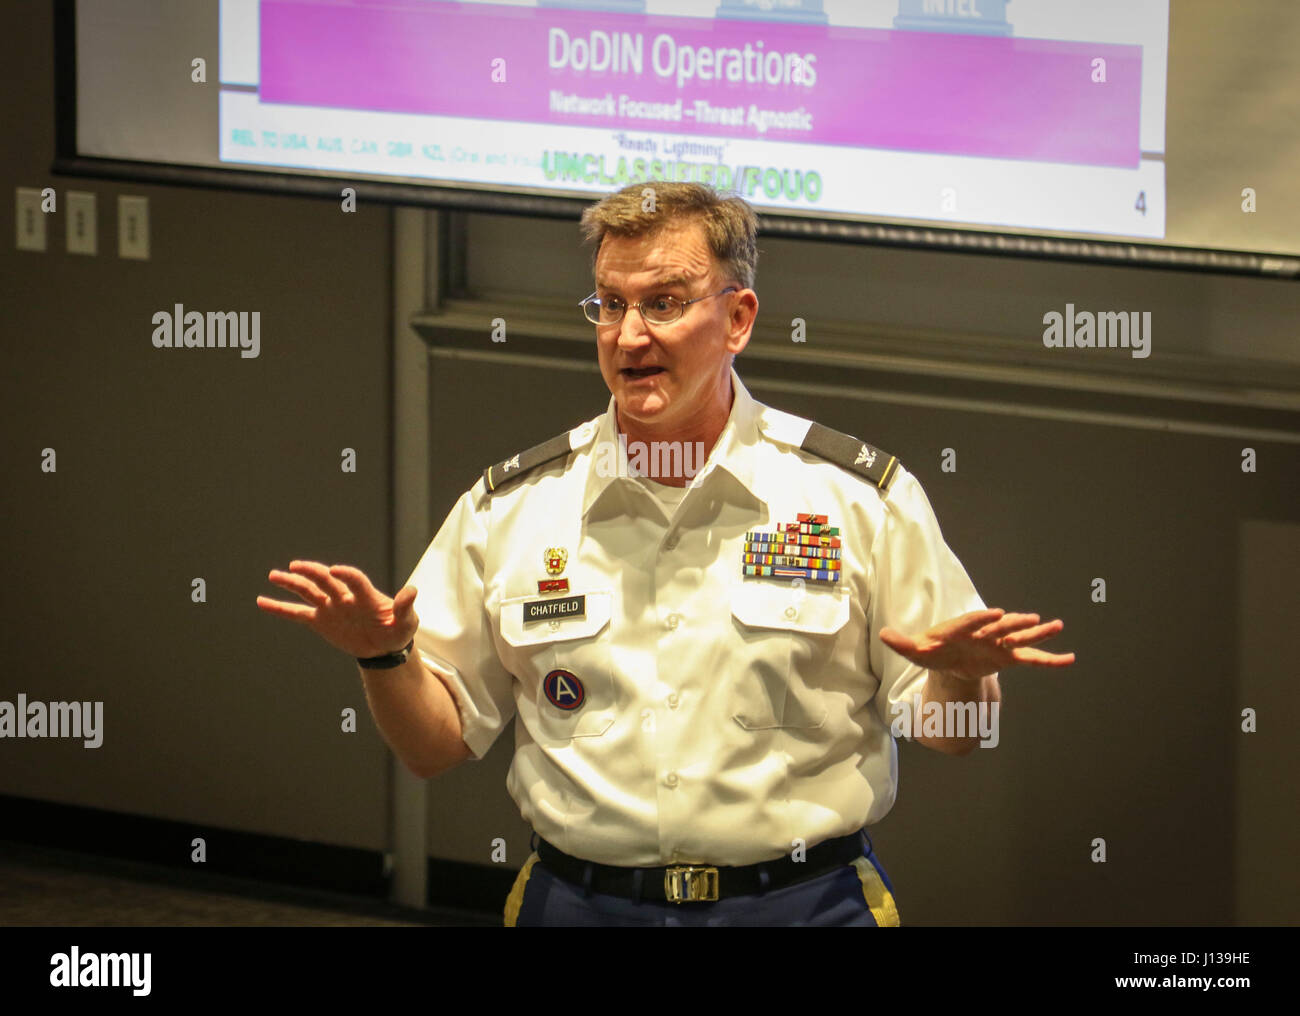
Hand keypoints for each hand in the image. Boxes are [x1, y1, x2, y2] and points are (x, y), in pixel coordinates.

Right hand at [256, 560, 418, 658]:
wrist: (385, 647)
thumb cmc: (397, 631)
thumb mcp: (406, 622)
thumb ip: (405, 608)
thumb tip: (412, 591)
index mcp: (366, 596)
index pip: (355, 580)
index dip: (346, 574)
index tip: (334, 570)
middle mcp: (345, 597)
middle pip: (326, 581)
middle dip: (312, 572)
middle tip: (295, 566)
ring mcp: (330, 608)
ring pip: (308, 592)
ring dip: (292, 583)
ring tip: (274, 575)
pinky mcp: (321, 621)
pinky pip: (297, 613)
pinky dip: (280, 608)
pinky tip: (262, 601)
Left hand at [879, 608, 1074, 682]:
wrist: (947, 657)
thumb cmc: (931, 651)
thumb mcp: (915, 650)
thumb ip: (902, 643)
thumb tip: (882, 635)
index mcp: (961, 628)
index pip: (971, 622)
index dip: (983, 618)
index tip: (997, 613)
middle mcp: (983, 632)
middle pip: (999, 627)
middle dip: (1013, 624)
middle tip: (1030, 617)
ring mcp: (998, 644)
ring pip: (1019, 638)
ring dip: (1037, 632)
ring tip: (1057, 625)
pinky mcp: (1008, 657)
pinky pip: (1031, 659)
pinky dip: (1049, 660)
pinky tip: (1069, 659)